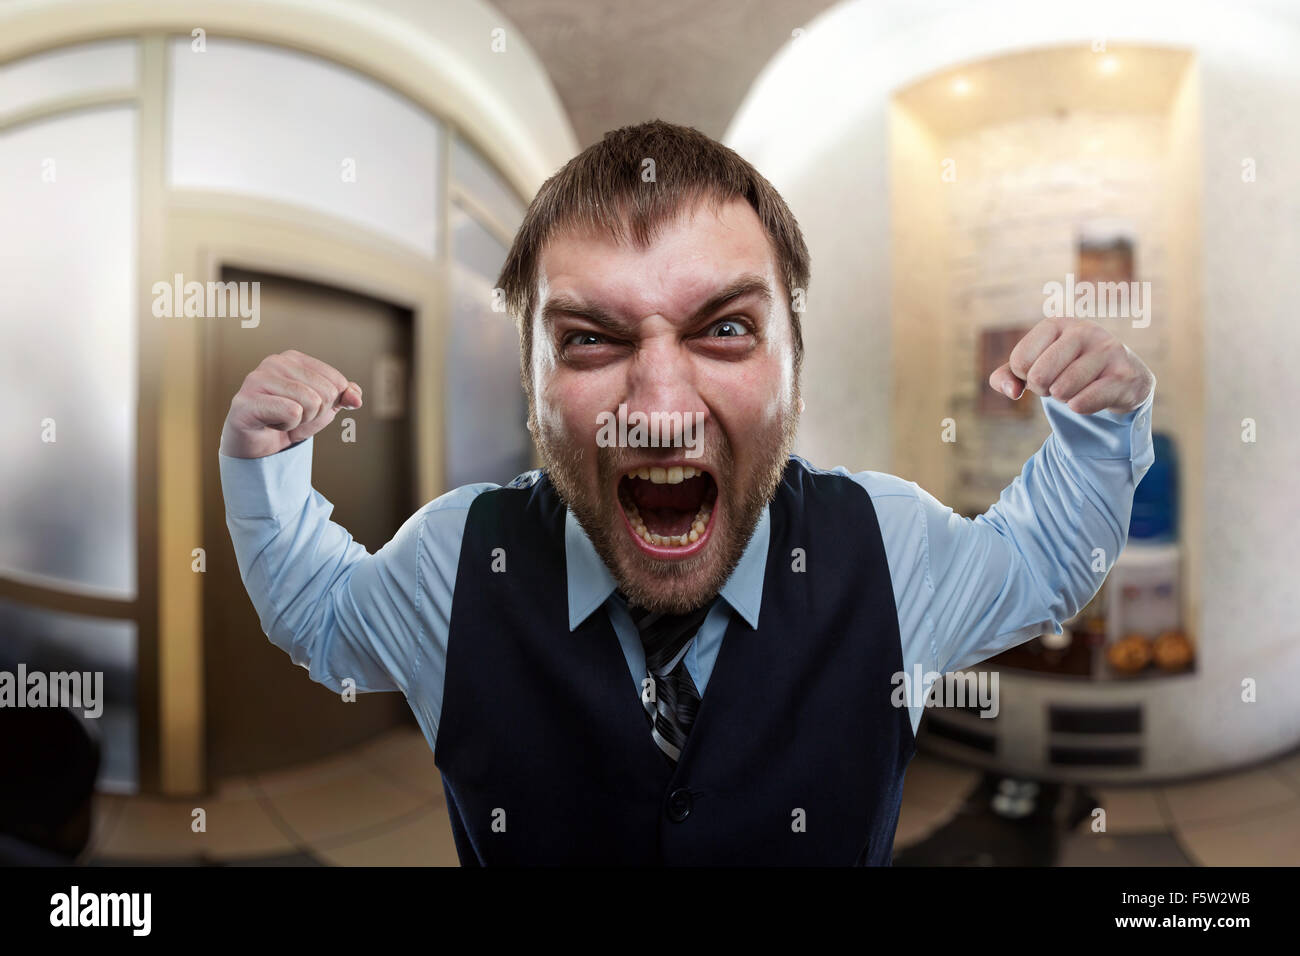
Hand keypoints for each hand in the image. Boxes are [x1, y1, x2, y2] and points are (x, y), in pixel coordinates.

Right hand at [220, 349, 362, 458]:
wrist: (257, 446)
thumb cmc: (287, 421)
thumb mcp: (323, 409)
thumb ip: (343, 397)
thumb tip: (356, 397)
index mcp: (293, 359)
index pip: (337, 381)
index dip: (330, 404)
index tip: (308, 408)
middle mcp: (274, 362)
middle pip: (326, 391)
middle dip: (315, 413)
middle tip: (293, 416)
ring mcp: (257, 379)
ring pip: (310, 402)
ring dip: (300, 421)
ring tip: (281, 419)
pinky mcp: (246, 401)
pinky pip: (291, 412)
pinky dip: (287, 426)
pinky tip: (271, 424)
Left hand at [988, 317, 1154, 414]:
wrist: (1121, 378)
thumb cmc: (1067, 369)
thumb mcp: (1032, 367)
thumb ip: (1005, 377)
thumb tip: (1012, 391)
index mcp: (1056, 324)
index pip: (1019, 362)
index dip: (1025, 378)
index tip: (1042, 372)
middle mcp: (1083, 330)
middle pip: (1039, 376)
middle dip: (1043, 390)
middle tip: (1058, 383)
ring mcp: (1107, 350)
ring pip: (1062, 391)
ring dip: (1064, 399)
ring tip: (1077, 387)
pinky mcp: (1124, 375)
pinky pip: (1083, 402)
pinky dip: (1080, 407)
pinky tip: (1091, 396)